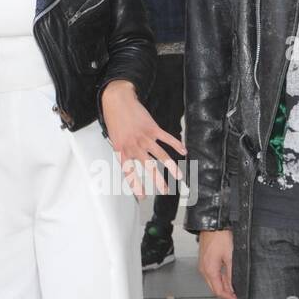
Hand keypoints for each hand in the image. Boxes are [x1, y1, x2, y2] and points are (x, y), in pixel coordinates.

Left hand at [101, 80, 186, 199]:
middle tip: (165, 190)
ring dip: (172, 166)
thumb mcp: (114, 141)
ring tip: (179, 176)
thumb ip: (124, 153)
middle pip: (149, 167)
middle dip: (158, 180)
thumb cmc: (115, 121)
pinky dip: (176, 144)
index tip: (143, 197)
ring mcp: (145, 137)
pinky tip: (184, 151)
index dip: (136, 186)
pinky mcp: (153, 128)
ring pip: (161, 155)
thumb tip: (132, 164)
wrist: (118, 101)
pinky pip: (167, 138)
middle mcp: (134, 146)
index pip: (130, 173)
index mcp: (122, 151)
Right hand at [198, 228, 236, 298]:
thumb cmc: (220, 237)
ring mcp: (203, 265)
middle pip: (214, 288)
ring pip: (212, 281)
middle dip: (225, 293)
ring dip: (223, 285)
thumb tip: (233, 287)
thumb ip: (231, 274)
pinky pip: (211, 274)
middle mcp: (204, 269)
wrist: (212, 225)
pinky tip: (226, 276)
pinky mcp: (204, 261)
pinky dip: (219, 278)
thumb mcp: (230, 257)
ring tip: (233, 285)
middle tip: (235, 294)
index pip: (218, 291)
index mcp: (210, 270)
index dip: (228, 297)